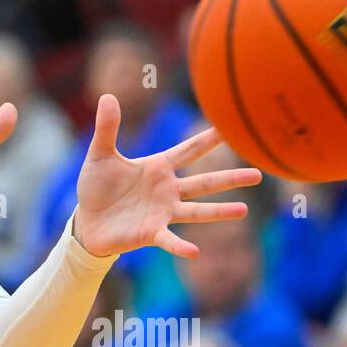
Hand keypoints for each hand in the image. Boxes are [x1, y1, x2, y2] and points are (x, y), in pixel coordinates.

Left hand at [72, 94, 261, 257]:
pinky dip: (181, 246)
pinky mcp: (151, 233)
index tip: (233, 127)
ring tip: (243, 210)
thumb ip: (107, 128)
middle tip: (260, 172)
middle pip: (204, 183)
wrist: (86, 221)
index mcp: (158, 167)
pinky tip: (195, 251)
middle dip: (230, 178)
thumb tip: (108, 95)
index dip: (210, 140)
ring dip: (220, 211)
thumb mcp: (100, 154)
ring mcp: (162, 213)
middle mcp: (167, 190)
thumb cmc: (96, 187)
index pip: (189, 150)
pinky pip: (169, 239)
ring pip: (197, 212)